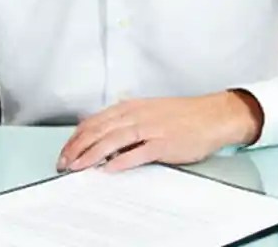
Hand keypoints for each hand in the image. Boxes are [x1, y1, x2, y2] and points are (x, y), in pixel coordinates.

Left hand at [57, 91, 262, 173]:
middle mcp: (138, 115)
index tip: (64, 151)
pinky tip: (109, 168)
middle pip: (99, 130)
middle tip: (64, 162)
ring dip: (92, 154)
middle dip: (77, 147)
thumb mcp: (149, 111)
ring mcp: (151, 128)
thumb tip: (102, 134)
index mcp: (132, 107)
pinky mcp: (164, 143)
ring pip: (113, 139)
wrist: (213, 116)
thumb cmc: (183, 116)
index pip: (95, 121)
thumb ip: (126, 121)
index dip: (76, 137)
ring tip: (78, 166)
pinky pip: (138, 152)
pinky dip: (122, 160)